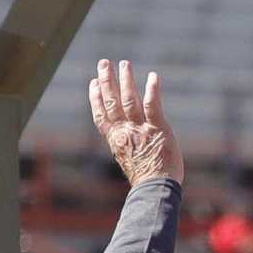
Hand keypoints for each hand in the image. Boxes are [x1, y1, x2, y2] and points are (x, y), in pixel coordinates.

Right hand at [89, 58, 182, 187]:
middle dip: (107, 80)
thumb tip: (122, 141)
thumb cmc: (146, 180)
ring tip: (124, 64)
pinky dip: (152, 90)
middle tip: (104, 63)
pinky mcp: (158, 129)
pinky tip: (153, 76)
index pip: (101, 114)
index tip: (94, 82)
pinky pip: (153, 105)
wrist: (156, 189)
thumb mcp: (129, 161)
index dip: (96, 97)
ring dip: (126, 79)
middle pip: (112, 101)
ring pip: (129, 99)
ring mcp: (141, 129)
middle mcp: (125, 131)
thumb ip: (125, 146)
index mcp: (115, 140)